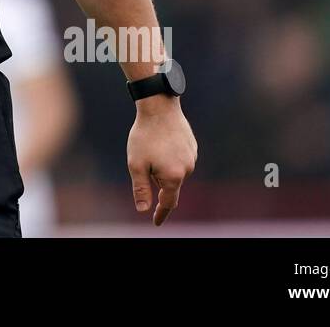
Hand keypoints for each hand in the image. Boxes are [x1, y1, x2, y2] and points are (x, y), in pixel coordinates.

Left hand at [127, 97, 197, 225]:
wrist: (159, 106)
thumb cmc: (145, 135)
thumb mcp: (136, 164)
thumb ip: (140, 189)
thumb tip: (143, 209)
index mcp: (173, 176)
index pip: (168, 202)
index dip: (160, 213)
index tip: (156, 222)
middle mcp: (187, 169)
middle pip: (169, 184)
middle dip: (156, 180)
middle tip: (144, 159)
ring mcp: (192, 157)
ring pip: (174, 170)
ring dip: (163, 166)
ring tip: (152, 147)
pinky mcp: (192, 146)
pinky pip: (179, 158)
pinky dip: (169, 156)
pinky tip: (161, 142)